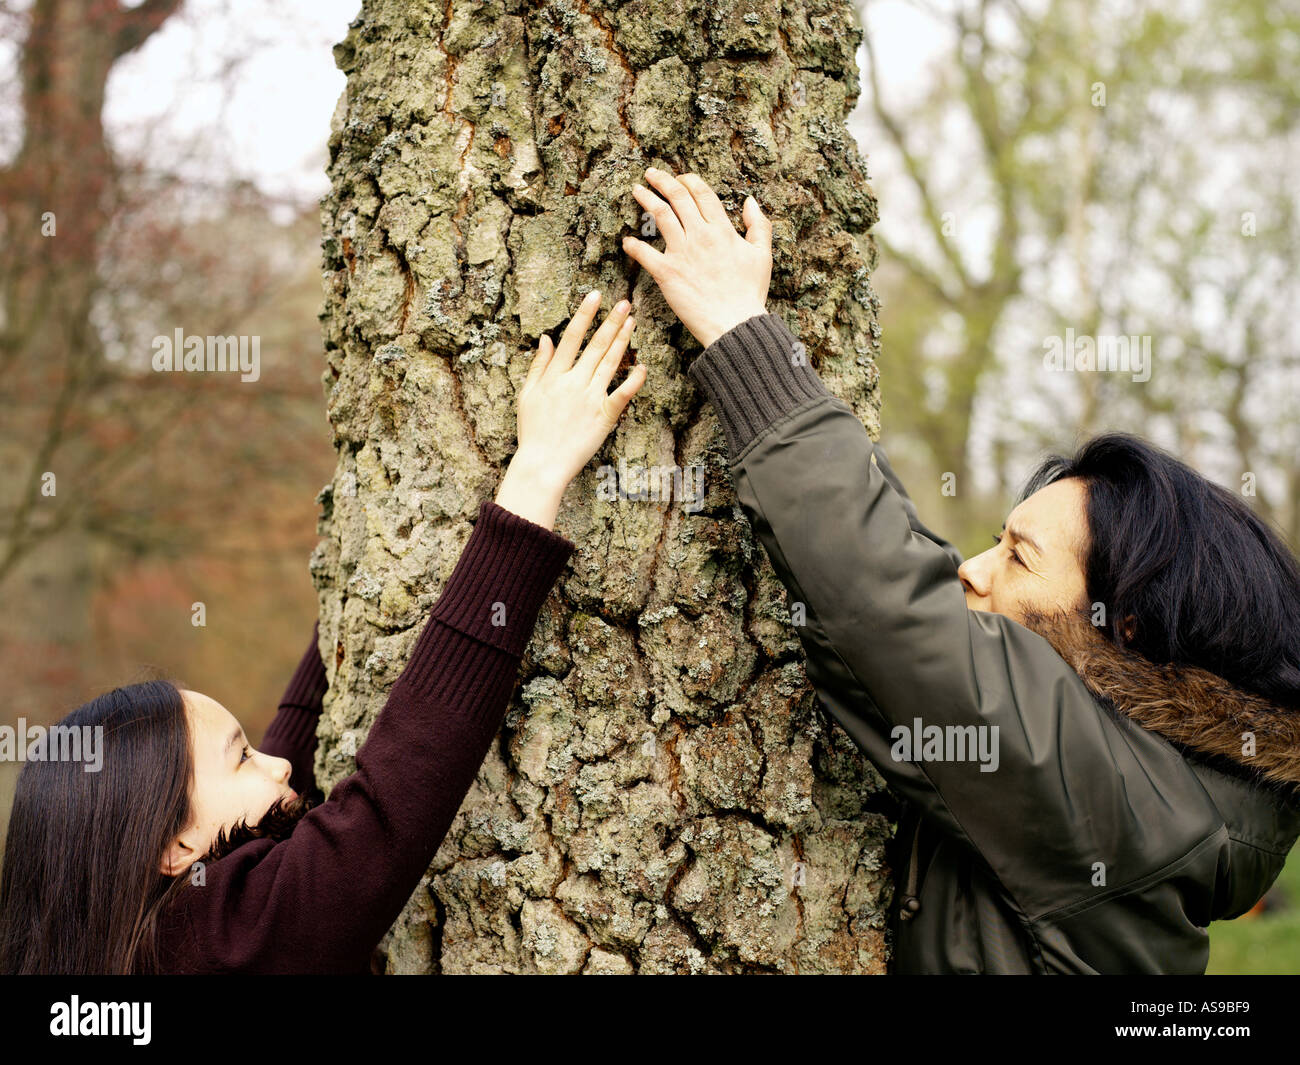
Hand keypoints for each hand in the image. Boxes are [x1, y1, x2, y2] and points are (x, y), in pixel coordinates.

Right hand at [494, 290, 646, 529]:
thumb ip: (538, 366)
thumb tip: (546, 338)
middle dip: (611, 321)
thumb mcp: (527, 396)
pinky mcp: (604, 416)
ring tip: (632, 322)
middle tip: (625, 302)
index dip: (584, 314)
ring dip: (622, 340)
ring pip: (610, 363)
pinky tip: (643, 366)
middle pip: (596, 346)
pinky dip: (634, 381)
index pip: (572, 337)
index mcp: (554, 376)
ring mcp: (590, 398)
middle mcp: (573, 382)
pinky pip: (622, 395)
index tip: (595, 295)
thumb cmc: (533, 431)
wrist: (543, 464)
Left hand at [622, 166, 771, 348]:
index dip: (689, 181)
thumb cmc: (750, 292)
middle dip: (663, 181)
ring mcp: (682, 253)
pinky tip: (627, 241)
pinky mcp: (667, 273)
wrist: (735, 322)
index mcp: (722, 230)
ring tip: (637, 190)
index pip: (702, 194)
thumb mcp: (763, 255)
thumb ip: (759, 225)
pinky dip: (633, 246)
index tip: (681, 177)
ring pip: (660, 215)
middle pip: (678, 198)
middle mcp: (700, 235)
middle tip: (652, 173)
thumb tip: (750, 201)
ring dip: (646, 199)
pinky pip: (645, 254)